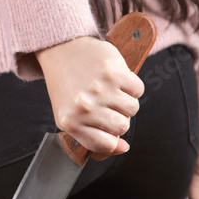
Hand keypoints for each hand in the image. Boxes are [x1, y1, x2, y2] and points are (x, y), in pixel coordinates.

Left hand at [35, 36, 144, 160]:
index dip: (111, 137)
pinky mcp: (113, 71)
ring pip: (132, 108)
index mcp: (70, 122)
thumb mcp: (70, 117)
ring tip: (109, 91)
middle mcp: (84, 107)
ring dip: (125, 101)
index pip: (106, 144)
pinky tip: (116, 79)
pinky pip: (138, 89)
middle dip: (117, 116)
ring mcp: (99, 89)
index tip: (106, 128)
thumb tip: (123, 148)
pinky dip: (131, 86)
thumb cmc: (67, 86)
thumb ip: (94, 137)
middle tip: (105, 104)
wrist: (61, 50)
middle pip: (122, 126)